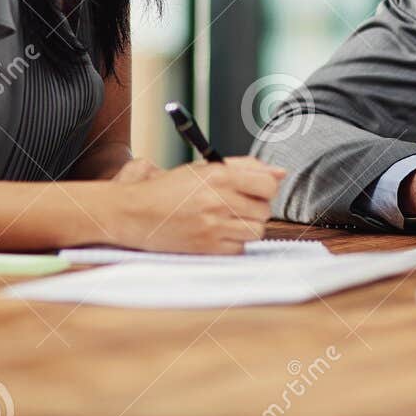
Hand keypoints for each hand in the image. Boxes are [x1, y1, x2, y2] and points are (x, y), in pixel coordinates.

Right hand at [100, 156, 284, 253]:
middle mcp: (218, 200)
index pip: (268, 185)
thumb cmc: (170, 189)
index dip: (266, 188)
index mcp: (219, 175)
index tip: (256, 190)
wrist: (134, 213)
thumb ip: (245, 167)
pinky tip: (217, 233)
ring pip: (256, 231)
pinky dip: (234, 242)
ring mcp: (213, 226)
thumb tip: (281, 173)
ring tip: (226, 220)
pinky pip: (240, 248)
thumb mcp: (204, 168)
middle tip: (236, 205)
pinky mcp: (207, 248)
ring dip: (247, 226)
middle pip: (265, 210)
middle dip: (256, 208)